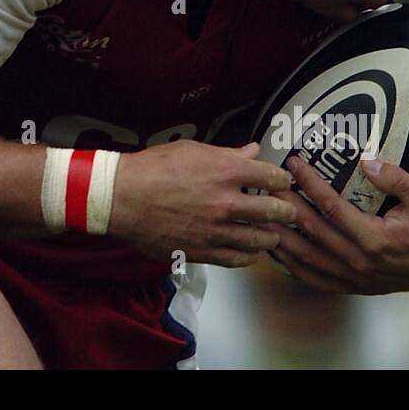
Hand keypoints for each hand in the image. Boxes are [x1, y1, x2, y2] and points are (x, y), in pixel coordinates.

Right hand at [109, 141, 297, 268]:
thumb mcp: (192, 150)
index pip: (273, 177)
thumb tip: (252, 151)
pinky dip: (250, 256)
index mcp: (226, 172)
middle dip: (286, 211)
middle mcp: (226, 203)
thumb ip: (227, 154)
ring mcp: (216, 230)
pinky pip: (238, 259)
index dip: (282, 180)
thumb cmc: (152, 169)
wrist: (121, 197)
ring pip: (262, 239)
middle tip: (287, 211)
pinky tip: (250, 251)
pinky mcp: (203, 251)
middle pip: (276, 212)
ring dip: (271, 236)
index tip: (282, 182)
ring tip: (271, 233)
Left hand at [263, 156, 408, 293]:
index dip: (309, 183)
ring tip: (260, 214)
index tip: (293, 163)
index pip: (330, 208)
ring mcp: (356, 279)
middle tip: (267, 183)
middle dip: (286, 205)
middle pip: (311, 232)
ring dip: (281, 237)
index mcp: (375, 241)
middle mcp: (361, 263)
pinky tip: (279, 250)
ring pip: (307, 259)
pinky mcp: (356, 287)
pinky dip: (293, 265)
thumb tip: (367, 160)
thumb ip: (396, 179)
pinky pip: (315, 278)